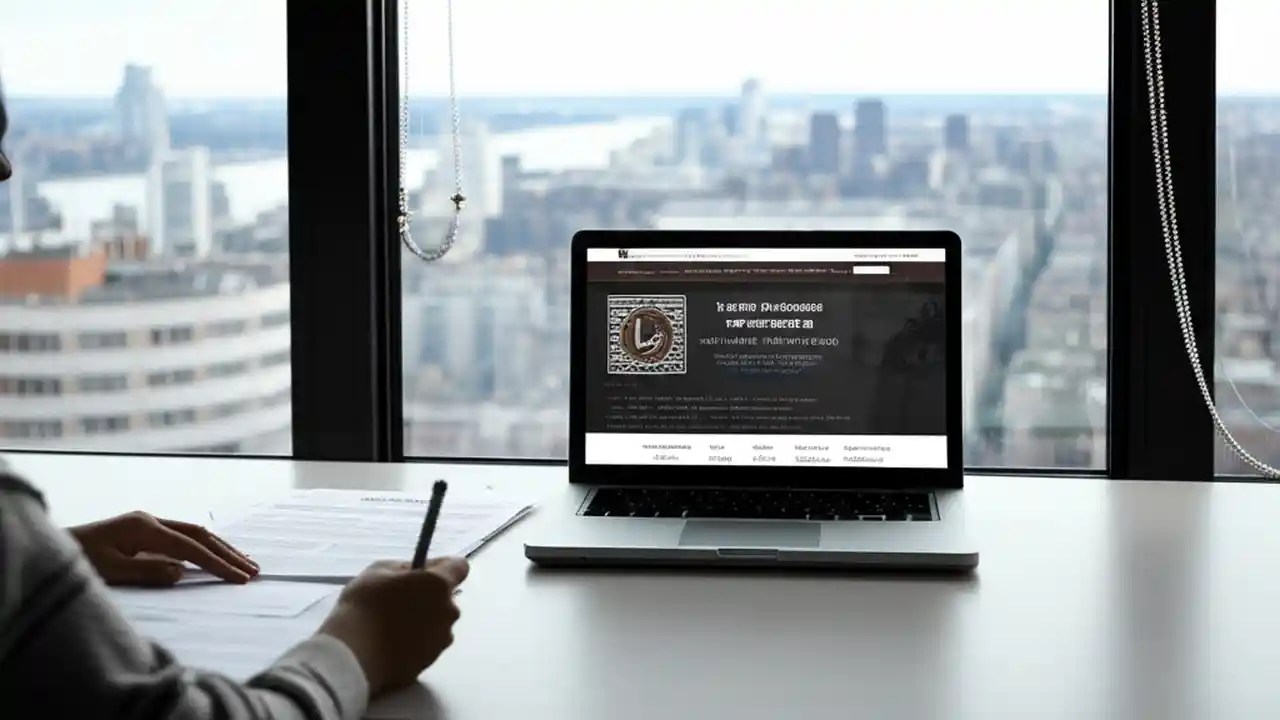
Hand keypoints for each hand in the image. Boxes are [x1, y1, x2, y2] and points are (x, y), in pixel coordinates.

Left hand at [69, 511, 258, 585]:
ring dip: (221, 548)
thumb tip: (182, 571)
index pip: (191, 547)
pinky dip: (204, 547)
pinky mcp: (144, 531)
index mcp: (144, 527)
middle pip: (200, 534)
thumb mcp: (109, 571)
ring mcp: (148, 523)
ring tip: (246, 563)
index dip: (218, 563)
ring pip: (194, 533)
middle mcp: (150, 520)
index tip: (240, 579)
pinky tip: (216, 555)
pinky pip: (183, 537)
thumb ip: (147, 572)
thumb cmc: (76, 561)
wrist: (54, 546)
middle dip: (229, 553)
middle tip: (254, 570)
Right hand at [318, 558, 468, 695]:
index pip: (459, 566)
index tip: (421, 572)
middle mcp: (449, 611)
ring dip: (422, 621)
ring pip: (437, 623)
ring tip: (390, 627)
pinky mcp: (431, 662)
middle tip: (397, 602)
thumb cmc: (363, 608)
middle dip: (427, 597)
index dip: (441, 567)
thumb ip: (404, 569)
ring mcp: (442, 640)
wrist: (353, 658)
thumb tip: (415, 572)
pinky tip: (390, 645)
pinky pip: (427, 645)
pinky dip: (415, 643)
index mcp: (438, 584)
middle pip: (446, 598)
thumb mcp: (377, 572)